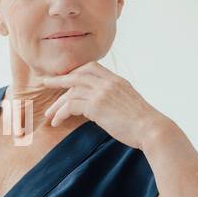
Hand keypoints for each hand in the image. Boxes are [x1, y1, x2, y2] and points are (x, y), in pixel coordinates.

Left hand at [39, 62, 166, 150]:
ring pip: (70, 92)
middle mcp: (108, 82)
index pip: (91, 67)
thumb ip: (116, 98)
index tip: (66, 78)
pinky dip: (61, 113)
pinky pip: (71, 105)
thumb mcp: (130, 102)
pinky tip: (57, 122)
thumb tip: (106, 105)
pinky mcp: (96, 106)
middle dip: (59, 80)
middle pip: (77, 75)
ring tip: (49, 115)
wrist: (152, 129)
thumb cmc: (144, 122)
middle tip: (46, 83)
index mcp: (117, 80)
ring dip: (57, 104)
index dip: (76, 72)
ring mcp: (102, 92)